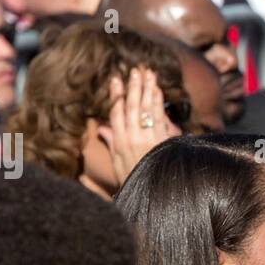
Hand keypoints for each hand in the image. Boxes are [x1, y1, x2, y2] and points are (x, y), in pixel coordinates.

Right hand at [105, 68, 177, 183]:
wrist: (155, 193)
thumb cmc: (134, 179)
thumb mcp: (117, 163)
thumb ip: (111, 143)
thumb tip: (102, 128)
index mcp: (120, 142)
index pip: (116, 113)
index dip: (116, 96)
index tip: (115, 79)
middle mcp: (133, 137)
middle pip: (132, 107)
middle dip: (134, 87)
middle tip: (135, 71)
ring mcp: (149, 138)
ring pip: (147, 109)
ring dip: (148, 89)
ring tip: (148, 74)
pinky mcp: (163, 141)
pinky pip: (160, 117)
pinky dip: (159, 103)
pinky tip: (158, 91)